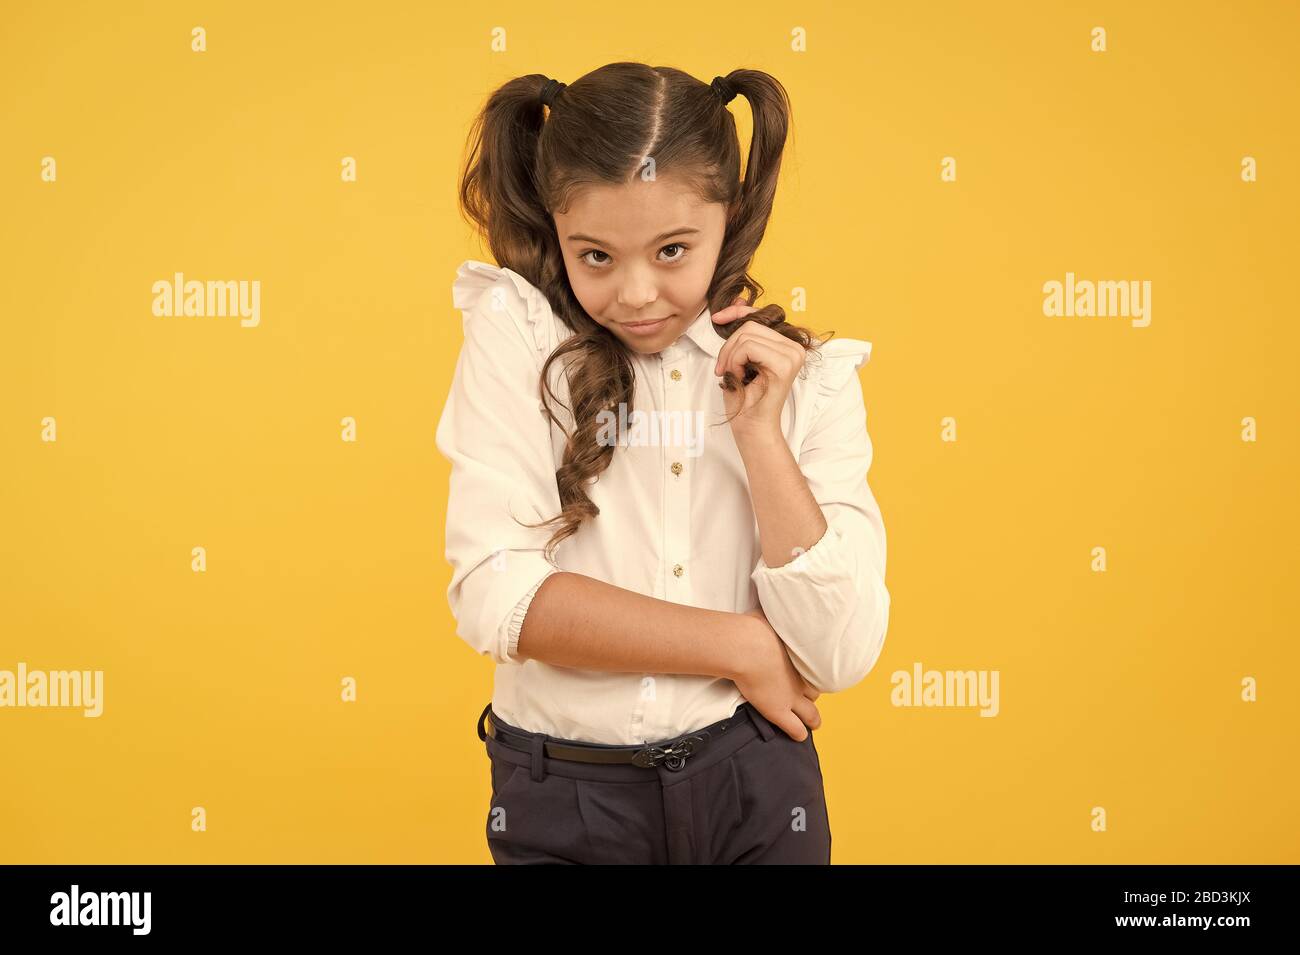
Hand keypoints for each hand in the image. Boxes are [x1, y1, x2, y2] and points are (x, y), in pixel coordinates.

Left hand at [712, 297, 805, 441]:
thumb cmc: (744, 397)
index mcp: (787, 344)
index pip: (761, 315)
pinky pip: (748, 347)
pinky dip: (734, 362)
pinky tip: (739, 378)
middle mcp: (795, 347)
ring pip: (747, 335)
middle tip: (723, 369)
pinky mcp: (785, 364)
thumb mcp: (739, 357)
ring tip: (733, 375)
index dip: (737, 312)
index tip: (717, 318)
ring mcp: (793, 354)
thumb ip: (743, 331)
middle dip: (729, 346)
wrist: (751, 427)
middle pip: (750, 325)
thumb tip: (739, 298)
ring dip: (730, 356)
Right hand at [732, 607, 821, 740]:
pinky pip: (796, 730)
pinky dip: (798, 733)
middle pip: (816, 691)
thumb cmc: (756, 626)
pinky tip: (798, 735)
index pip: (817, 670)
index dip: (812, 672)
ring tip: (811, 721)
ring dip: (812, 718)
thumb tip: (781, 595)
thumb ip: (779, 612)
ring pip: (813, 715)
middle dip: (812, 693)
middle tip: (806, 693)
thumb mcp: (772, 613)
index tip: (807, 670)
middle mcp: (803, 679)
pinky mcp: (779, 712)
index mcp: (803, 657)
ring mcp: (792, 698)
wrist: (747, 647)